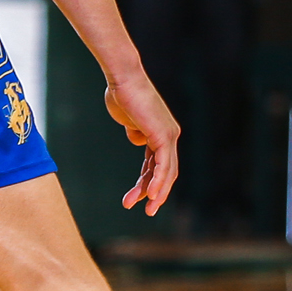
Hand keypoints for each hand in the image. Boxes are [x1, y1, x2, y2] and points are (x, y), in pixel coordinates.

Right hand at [104, 79, 179, 214]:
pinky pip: (163, 164)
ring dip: (155, 192)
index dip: (147, 182)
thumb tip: (138, 138)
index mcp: (161, 133)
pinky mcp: (163, 135)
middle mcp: (169, 135)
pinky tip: (151, 195)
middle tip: (146, 211)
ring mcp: (168, 135)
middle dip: (154, 193)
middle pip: (165, 172)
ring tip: (146, 209)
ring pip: (166, 172)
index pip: (158, 165)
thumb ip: (134, 130)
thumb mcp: (128, 119)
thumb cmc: (121, 94)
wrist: (122, 80)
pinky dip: (158, 181)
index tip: (135, 198)